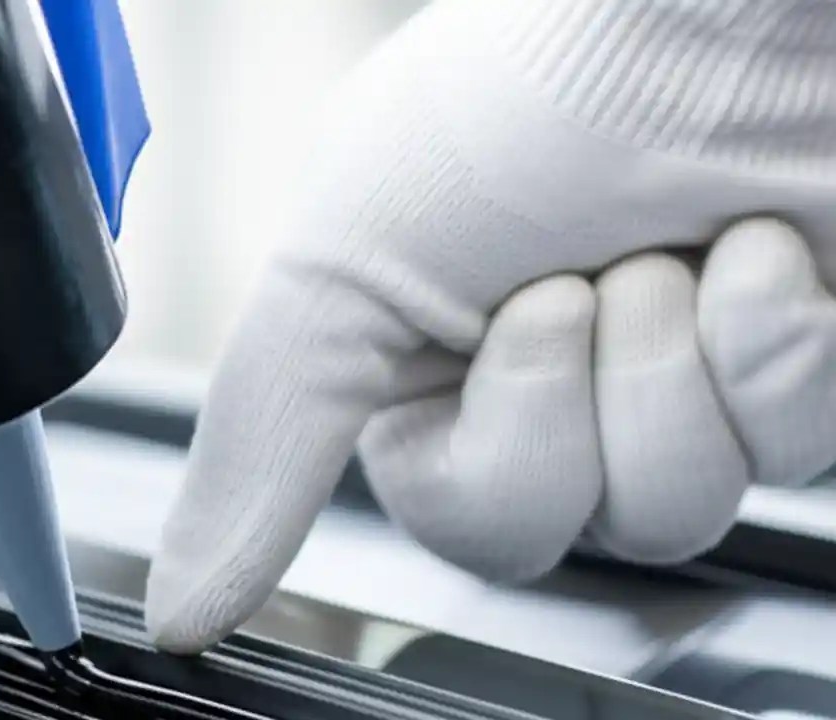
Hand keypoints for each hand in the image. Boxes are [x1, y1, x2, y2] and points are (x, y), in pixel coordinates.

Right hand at [146, 0, 835, 653]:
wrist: (705, 9)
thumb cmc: (518, 97)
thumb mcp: (341, 276)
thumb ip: (260, 450)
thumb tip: (178, 610)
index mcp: (429, 370)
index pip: (464, 523)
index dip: (497, 449)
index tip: (505, 315)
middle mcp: (553, 384)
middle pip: (577, 529)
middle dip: (580, 398)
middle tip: (575, 276)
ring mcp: (676, 378)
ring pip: (684, 507)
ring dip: (670, 364)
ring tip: (664, 246)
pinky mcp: (790, 372)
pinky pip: (796, 448)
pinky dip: (771, 341)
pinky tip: (753, 249)